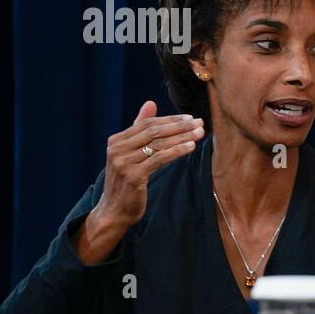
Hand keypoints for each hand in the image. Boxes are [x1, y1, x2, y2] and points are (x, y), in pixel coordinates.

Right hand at [94, 100, 203, 229]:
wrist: (115, 210)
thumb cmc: (127, 181)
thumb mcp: (131, 153)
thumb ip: (139, 130)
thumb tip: (150, 103)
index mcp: (116, 141)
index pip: (147, 124)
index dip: (170, 119)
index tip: (191, 118)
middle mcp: (117, 149)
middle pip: (153, 131)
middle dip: (179, 126)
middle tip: (200, 123)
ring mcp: (123, 162)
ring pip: (158, 143)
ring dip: (182, 137)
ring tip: (200, 133)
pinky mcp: (133, 175)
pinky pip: (159, 159)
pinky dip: (177, 151)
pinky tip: (191, 147)